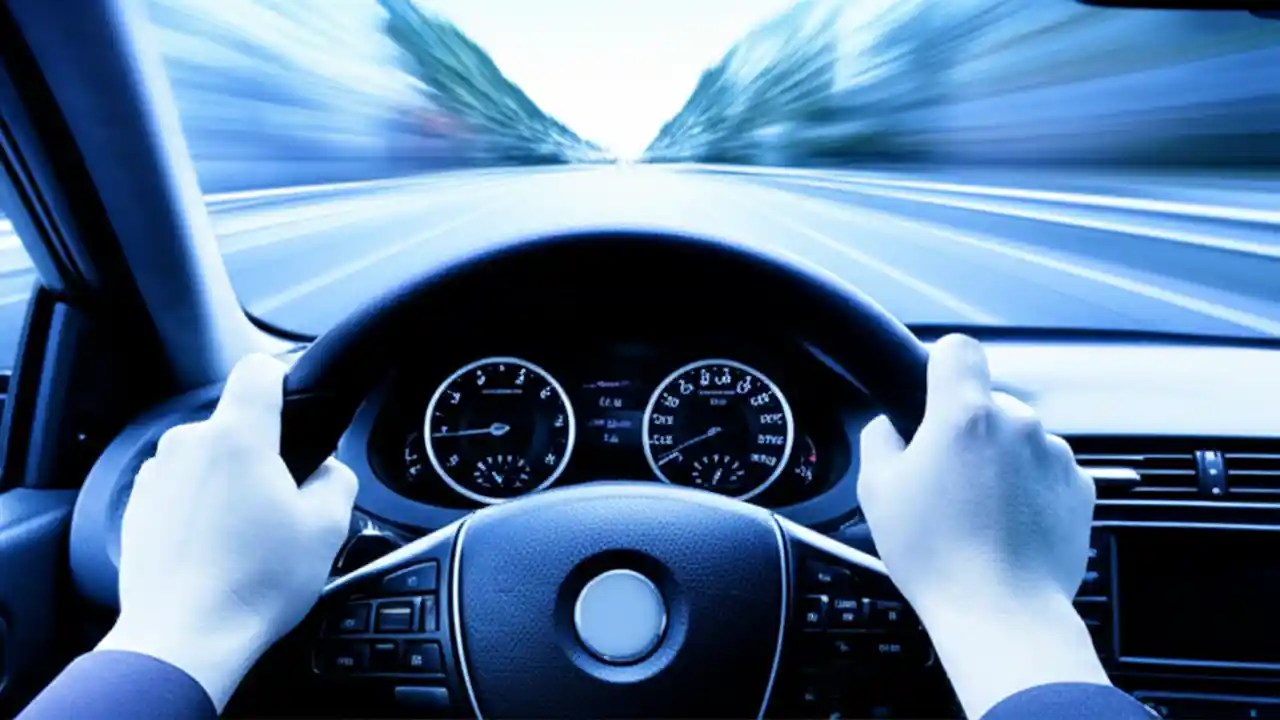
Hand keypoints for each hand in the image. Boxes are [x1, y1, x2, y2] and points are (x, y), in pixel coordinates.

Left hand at [98, 354, 357, 711]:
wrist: (185, 637)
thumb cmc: (253, 584)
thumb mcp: (328, 527)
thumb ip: (338, 478)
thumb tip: (327, 471)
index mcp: (238, 437)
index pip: (259, 369)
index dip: (284, 385)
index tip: (294, 416)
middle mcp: (189, 445)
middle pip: (235, 423)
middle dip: (261, 455)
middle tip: (280, 505)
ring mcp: (156, 476)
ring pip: (207, 459)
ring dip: (227, 483)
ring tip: (245, 536)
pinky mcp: (136, 507)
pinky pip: (180, 490)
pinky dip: (199, 510)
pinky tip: (215, 550)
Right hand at [858, 334, 1105, 717]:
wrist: (1001, 612)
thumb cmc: (937, 555)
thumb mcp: (877, 490)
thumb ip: (881, 438)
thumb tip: (891, 427)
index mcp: (965, 415)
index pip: (958, 349)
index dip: (941, 365)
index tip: (933, 389)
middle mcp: (1018, 424)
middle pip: (987, 403)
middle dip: (967, 431)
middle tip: (945, 478)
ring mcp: (1055, 456)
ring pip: (1018, 439)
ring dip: (1000, 461)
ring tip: (978, 511)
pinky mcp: (1081, 488)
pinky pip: (1045, 471)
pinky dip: (1028, 489)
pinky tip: (1007, 524)